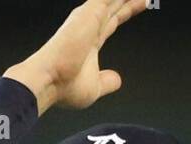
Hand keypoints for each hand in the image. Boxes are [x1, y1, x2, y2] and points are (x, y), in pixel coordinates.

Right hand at [5, 0, 149, 115]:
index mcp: (89, 42)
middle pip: (115, 5)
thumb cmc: (64, 87)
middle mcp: (88, 26)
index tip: (140, 4)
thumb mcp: (94, 88)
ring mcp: (89, 18)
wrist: (50, 80)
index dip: (126, 11)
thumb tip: (117, 80)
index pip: (112, 21)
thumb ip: (107, 82)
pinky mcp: (90, 11)